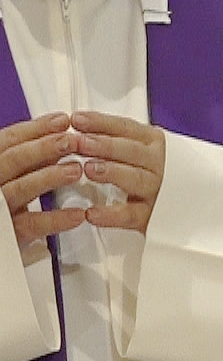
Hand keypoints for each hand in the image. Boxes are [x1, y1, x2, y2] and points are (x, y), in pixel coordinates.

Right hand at [0, 113, 84, 246]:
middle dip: (44, 148)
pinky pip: (31, 225)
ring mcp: (0, 209)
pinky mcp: (9, 235)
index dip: (36, 129)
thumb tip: (61, 135)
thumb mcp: (15, 173)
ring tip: (76, 170)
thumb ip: (33, 157)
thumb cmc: (8, 200)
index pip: (7, 141)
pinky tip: (77, 214)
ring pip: (19, 189)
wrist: (2, 239)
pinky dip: (55, 219)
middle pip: (13, 160)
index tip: (63, 121)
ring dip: (49, 177)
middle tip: (72, 141)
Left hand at [70, 111, 164, 233]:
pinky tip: (91, 212)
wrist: (186, 200)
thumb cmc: (152, 171)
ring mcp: (155, 189)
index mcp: (152, 143)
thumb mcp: (138, 149)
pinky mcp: (149, 216)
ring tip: (89, 169)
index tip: (78, 120)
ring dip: (113, 172)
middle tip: (81, 142)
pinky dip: (111, 214)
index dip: (102, 123)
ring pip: (136, 179)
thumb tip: (77, 123)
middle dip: (105, 145)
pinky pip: (131, 215)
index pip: (127, 128)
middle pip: (132, 151)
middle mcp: (156, 164)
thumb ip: (112, 138)